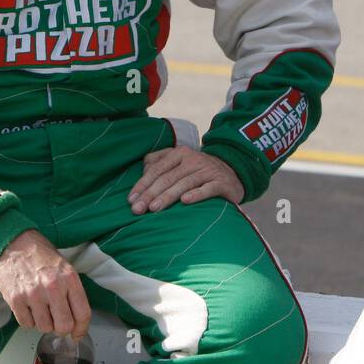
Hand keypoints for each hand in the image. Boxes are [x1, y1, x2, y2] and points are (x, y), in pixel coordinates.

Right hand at [0, 230, 90, 337]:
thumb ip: (72, 293)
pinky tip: (28, 307)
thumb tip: (77, 320)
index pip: (82, 313)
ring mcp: (33, 295)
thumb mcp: (65, 268)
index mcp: (69, 279)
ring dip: (43, 323)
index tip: (77, 334)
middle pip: (64, 326)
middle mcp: (53, 287)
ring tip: (40, 309)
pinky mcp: (16, 300)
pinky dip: (28, 320)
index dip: (81, 329)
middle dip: (62, 329)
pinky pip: (26, 324)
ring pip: (44, 328)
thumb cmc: (41, 256)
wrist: (15, 243)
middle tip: (57, 322)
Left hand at [128, 145, 244, 213]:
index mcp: (179, 153)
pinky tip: (185, 202)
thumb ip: (159, 162)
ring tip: (154, 209)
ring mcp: (208, 170)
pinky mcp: (221, 182)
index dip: (142, 184)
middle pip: (168, 177)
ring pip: (184, 183)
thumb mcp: (179, 162)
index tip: (130, 200)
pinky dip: (197, 194)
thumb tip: (142, 170)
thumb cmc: (198, 171)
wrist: (233, 172)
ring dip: (168, 196)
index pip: (156, 169)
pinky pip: (207, 189)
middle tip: (137, 209)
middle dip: (150, 194)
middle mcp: (193, 160)